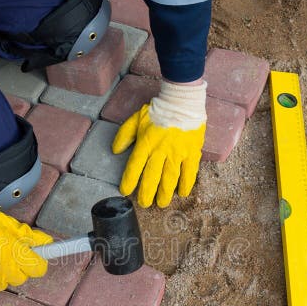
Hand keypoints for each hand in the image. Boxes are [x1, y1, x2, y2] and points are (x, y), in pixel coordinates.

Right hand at [0, 187, 51, 292]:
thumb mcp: (7, 224)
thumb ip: (28, 235)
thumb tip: (46, 242)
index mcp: (15, 254)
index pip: (38, 268)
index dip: (37, 262)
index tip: (34, 258)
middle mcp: (4, 271)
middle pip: (20, 278)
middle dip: (16, 268)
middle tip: (5, 255)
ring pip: (1, 283)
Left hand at [112, 80, 206, 207]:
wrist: (182, 102)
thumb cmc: (158, 111)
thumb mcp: (136, 119)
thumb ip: (124, 135)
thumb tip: (115, 150)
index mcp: (146, 143)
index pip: (134, 167)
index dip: (129, 181)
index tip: (125, 191)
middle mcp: (160, 151)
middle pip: (152, 178)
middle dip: (147, 193)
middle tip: (145, 204)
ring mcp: (178, 153)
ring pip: (170, 179)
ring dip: (165, 193)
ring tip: (162, 203)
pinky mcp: (192, 153)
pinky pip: (189, 172)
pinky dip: (186, 184)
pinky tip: (182, 193)